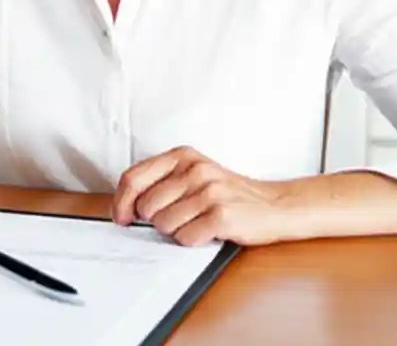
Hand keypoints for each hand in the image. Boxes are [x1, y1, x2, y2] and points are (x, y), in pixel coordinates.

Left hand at [112, 147, 292, 246]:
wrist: (275, 205)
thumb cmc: (229, 194)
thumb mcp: (194, 175)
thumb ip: (161, 182)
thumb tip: (124, 206)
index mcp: (183, 156)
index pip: (133, 178)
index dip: (121, 202)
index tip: (122, 218)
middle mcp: (195, 169)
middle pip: (147, 206)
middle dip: (157, 220)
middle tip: (180, 218)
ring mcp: (209, 191)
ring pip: (164, 225)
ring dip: (177, 231)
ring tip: (198, 222)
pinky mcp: (222, 214)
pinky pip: (186, 238)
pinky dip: (193, 241)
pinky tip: (209, 231)